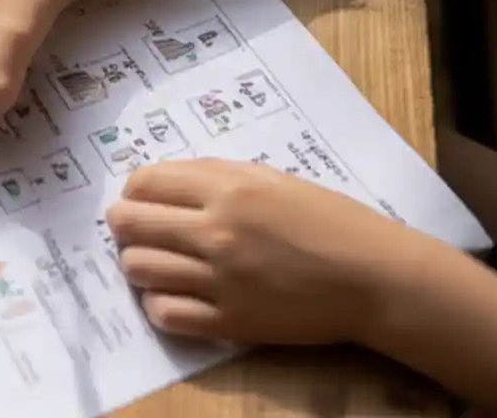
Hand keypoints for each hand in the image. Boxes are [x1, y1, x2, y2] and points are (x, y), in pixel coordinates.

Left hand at [107, 159, 424, 344]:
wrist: (373, 279)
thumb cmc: (330, 221)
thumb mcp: (273, 179)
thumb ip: (217, 175)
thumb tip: (166, 181)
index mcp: (228, 189)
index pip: (145, 183)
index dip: (134, 190)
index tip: (141, 198)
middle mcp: (216, 231)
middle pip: (128, 224)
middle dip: (123, 224)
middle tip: (135, 229)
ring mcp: (219, 279)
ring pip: (138, 268)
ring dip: (140, 262)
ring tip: (159, 262)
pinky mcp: (228, 321)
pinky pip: (164, 313)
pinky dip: (160, 304)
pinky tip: (176, 295)